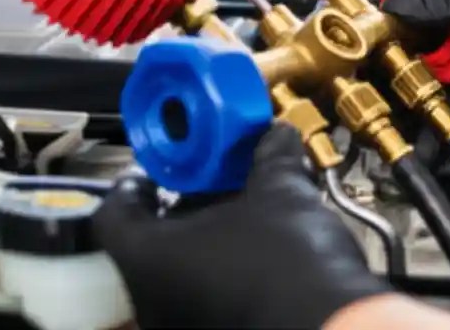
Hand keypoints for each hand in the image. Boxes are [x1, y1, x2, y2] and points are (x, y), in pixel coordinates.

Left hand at [95, 123, 390, 328]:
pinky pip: (206, 300)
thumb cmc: (290, 270)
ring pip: (179, 276)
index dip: (135, 184)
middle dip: (181, 210)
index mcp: (148, 260)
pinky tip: (259, 256)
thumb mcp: (281, 193)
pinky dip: (223, 275)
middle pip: (149, 245)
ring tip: (242, 218)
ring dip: (206, 244)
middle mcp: (154, 301)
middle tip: (208, 186)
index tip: (156, 169)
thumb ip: (270, 158)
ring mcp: (184, 325)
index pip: (115, 213)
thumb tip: (275, 137)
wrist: (334, 327)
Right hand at [381, 0, 449, 141]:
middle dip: (392, 82)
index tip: (364, 50)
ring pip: (440, 104)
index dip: (388, 38)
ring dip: (414, 116)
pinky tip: (429, 147)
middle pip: (418, 69)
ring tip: (387, 127)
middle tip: (368, 95)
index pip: (414, 23)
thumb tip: (403, 4)